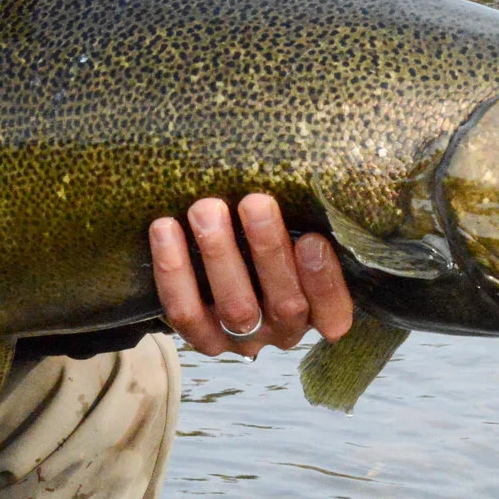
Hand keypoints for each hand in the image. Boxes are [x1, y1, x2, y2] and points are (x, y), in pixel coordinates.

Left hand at [149, 194, 354, 357]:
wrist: (217, 269)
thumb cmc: (273, 236)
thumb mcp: (300, 228)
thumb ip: (311, 212)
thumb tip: (320, 160)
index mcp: (320, 312)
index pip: (334, 312)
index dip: (324, 281)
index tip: (314, 240)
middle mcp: (284, 331)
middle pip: (285, 305)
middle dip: (269, 250)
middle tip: (255, 202)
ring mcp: (241, 338)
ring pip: (235, 308)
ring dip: (221, 255)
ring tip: (206, 208)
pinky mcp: (199, 337)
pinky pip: (184, 310)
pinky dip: (174, 270)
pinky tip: (165, 227)